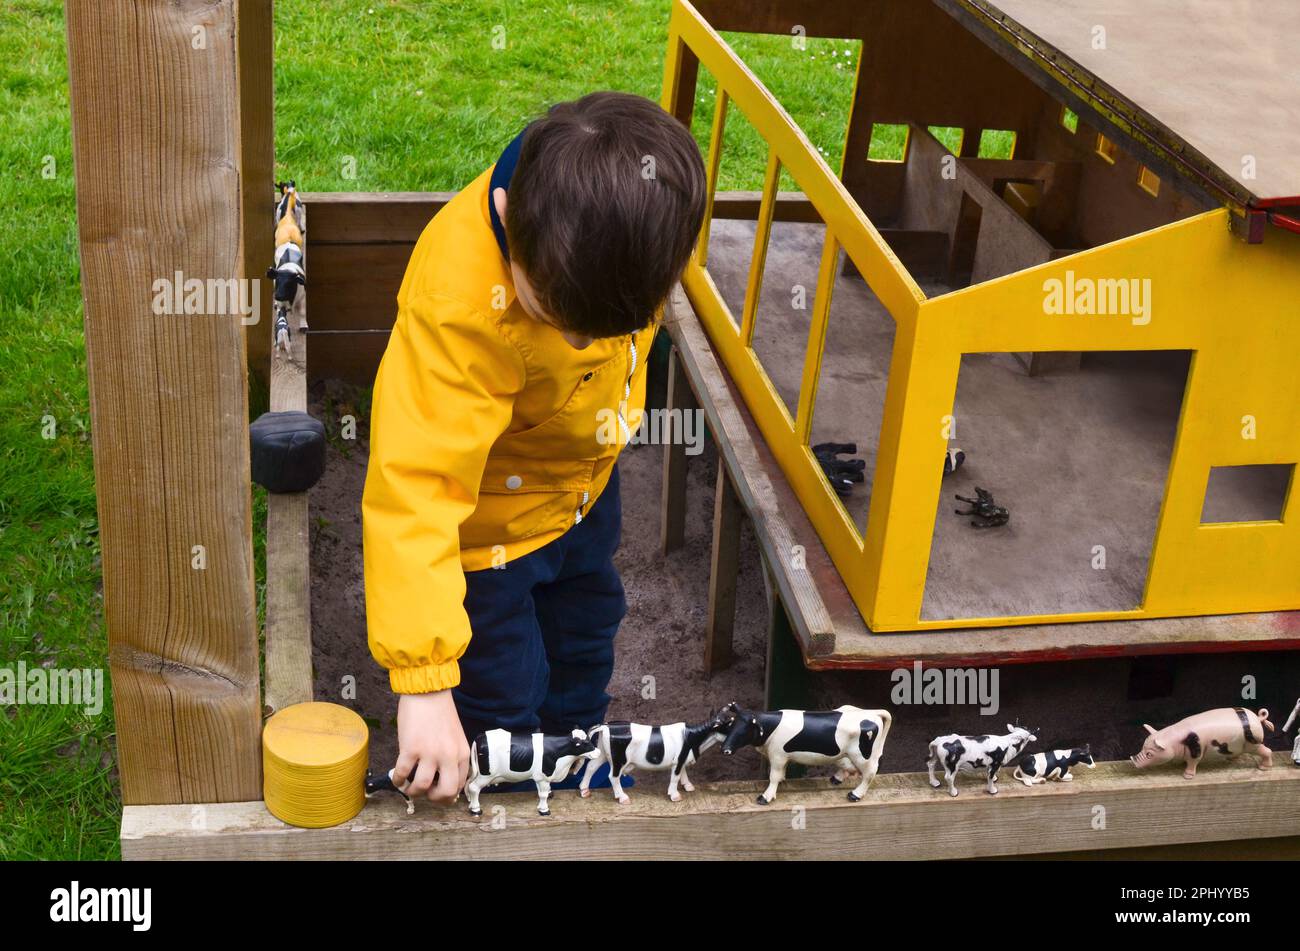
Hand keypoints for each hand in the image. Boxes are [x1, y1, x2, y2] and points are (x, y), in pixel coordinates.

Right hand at [394, 690, 468, 804]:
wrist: (427, 692)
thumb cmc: (440, 712)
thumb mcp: (455, 737)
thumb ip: (452, 756)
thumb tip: (442, 777)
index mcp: (462, 753)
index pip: (458, 785)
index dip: (446, 794)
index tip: (437, 793)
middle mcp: (449, 755)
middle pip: (445, 792)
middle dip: (433, 799)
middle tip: (425, 794)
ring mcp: (429, 753)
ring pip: (422, 786)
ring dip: (413, 791)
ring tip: (408, 787)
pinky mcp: (411, 748)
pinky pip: (403, 773)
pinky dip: (398, 780)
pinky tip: (398, 778)